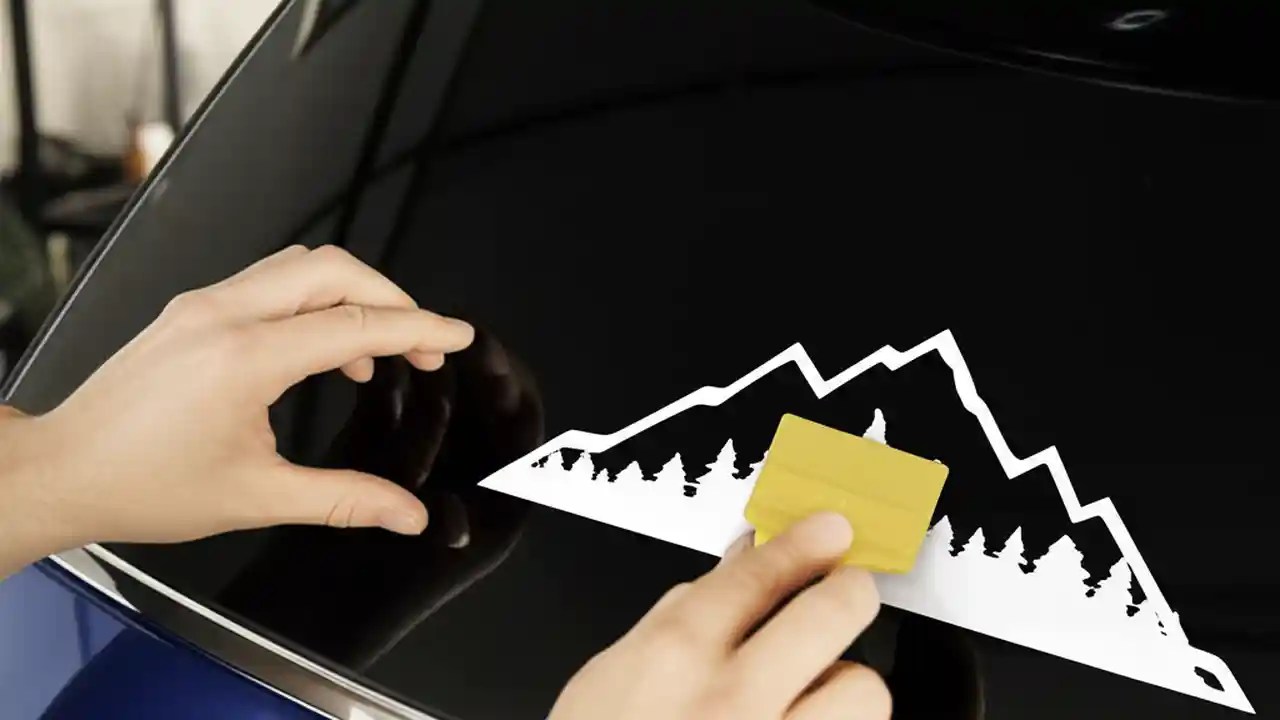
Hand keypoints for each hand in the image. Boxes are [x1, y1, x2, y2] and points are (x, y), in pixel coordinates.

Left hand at [0, 245, 472, 574]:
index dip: (417, 329)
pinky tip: (322, 351)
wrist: (62, 470)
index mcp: (244, 358)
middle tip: (423, 341)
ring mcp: (203, 305)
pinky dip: (313, 302)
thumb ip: (344, 500)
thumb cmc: (142, 485)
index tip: (455, 334)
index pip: (354, 326)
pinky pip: (270, 283)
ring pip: (300, 266)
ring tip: (377, 349)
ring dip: (352, 295)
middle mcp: (224, 315)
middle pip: (333, 270)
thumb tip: (407, 514)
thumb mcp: (256, 498)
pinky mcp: (191, 309)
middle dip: (392, 298)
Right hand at [550, 512, 890, 719]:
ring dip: (845, 688)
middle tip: (848, 591)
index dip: (803, 544)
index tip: (831, 532)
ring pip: (861, 689)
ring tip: (813, 698)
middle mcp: (732, 702)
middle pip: (829, 616)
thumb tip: (730, 576)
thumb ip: (671, 623)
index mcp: (673, 658)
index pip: (757, 575)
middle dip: (847, 594)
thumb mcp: (607, 682)